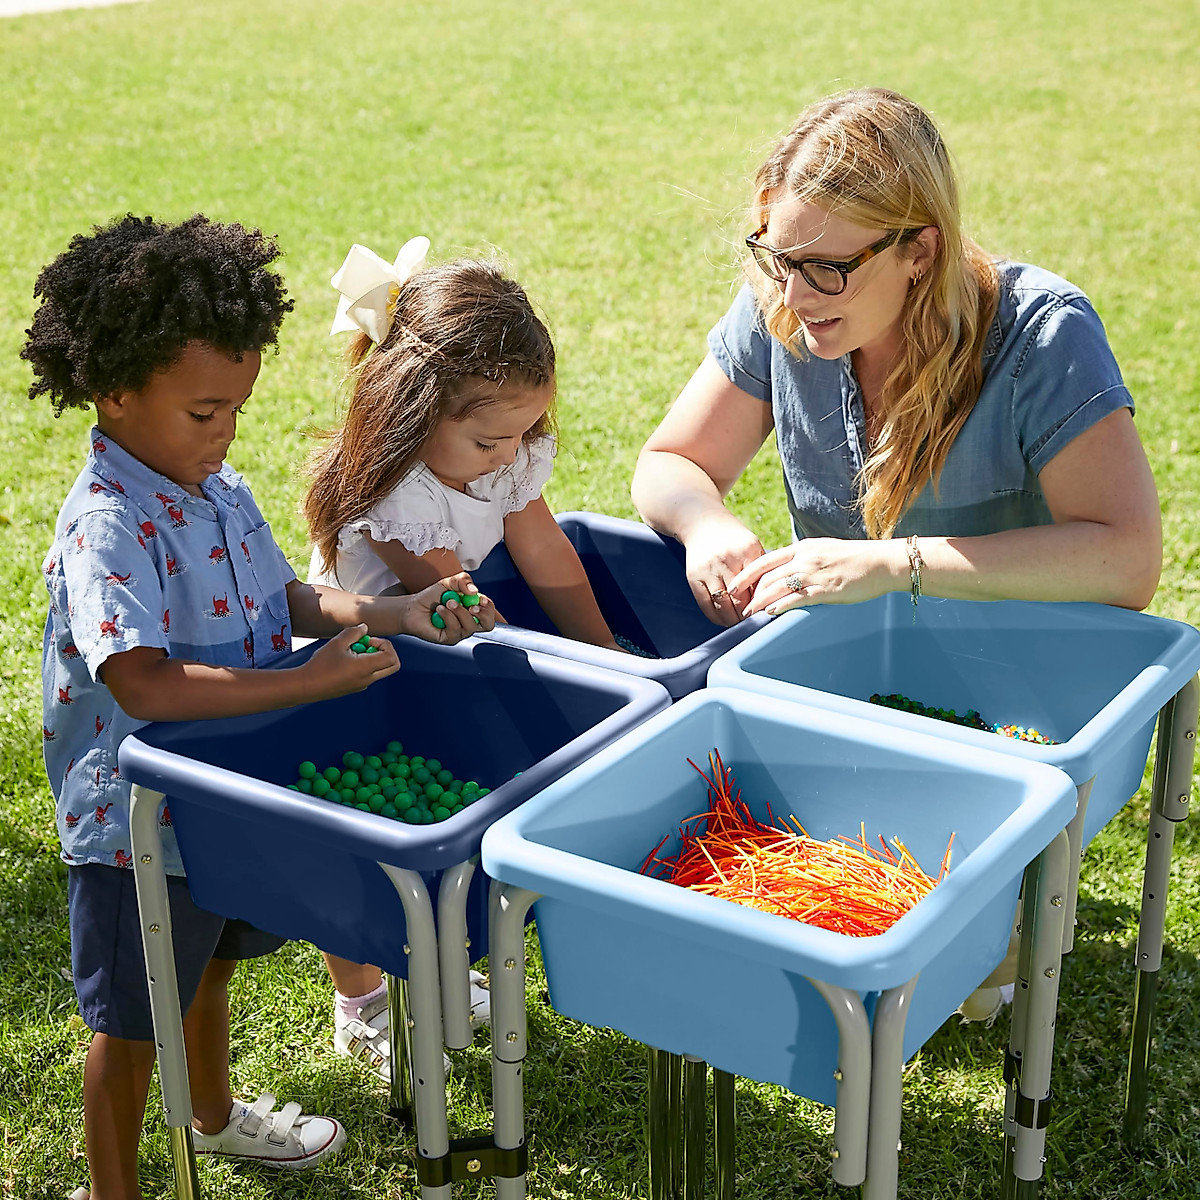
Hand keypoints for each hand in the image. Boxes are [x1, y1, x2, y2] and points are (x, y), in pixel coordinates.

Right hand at [302, 624, 400, 699]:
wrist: (306, 686)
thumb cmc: (320, 666)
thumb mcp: (337, 642)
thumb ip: (354, 632)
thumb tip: (364, 628)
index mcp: (366, 668)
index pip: (392, 657)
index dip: (384, 644)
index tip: (369, 641)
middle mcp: (368, 679)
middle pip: (392, 665)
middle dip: (384, 651)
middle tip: (367, 645)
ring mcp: (363, 685)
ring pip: (380, 669)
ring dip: (372, 657)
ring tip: (351, 651)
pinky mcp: (356, 687)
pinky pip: (368, 674)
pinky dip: (364, 664)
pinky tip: (345, 659)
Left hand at [396, 573, 496, 642]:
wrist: (413, 607)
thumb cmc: (431, 597)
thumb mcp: (448, 583)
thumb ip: (463, 580)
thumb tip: (474, 591)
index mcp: (472, 609)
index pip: (490, 612)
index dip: (489, 606)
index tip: (481, 599)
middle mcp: (468, 622)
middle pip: (488, 625)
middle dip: (483, 614)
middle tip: (471, 605)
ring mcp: (460, 632)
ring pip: (470, 626)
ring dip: (459, 611)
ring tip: (447, 602)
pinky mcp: (449, 639)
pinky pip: (455, 630)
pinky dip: (447, 616)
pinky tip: (439, 610)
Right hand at [681, 514, 765, 626]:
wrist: (702, 522)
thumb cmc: (733, 538)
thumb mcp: (752, 545)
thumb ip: (762, 569)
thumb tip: (772, 599)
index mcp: (747, 551)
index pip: (758, 587)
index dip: (762, 604)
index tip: (767, 614)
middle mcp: (726, 560)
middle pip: (740, 599)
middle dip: (748, 616)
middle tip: (755, 624)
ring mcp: (708, 569)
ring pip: (723, 605)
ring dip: (732, 620)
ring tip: (740, 625)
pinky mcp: (693, 576)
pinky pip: (705, 604)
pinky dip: (715, 617)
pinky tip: (723, 620)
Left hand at [731, 539, 902, 615]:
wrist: (882, 562)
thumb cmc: (855, 559)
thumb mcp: (823, 551)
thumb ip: (803, 559)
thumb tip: (785, 572)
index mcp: (802, 548)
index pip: (765, 560)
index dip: (746, 573)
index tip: (734, 585)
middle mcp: (805, 558)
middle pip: (768, 576)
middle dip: (750, 592)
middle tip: (739, 605)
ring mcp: (815, 573)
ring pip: (779, 587)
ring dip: (760, 601)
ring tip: (749, 613)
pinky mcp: (827, 589)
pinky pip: (798, 598)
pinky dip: (782, 605)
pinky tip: (771, 612)